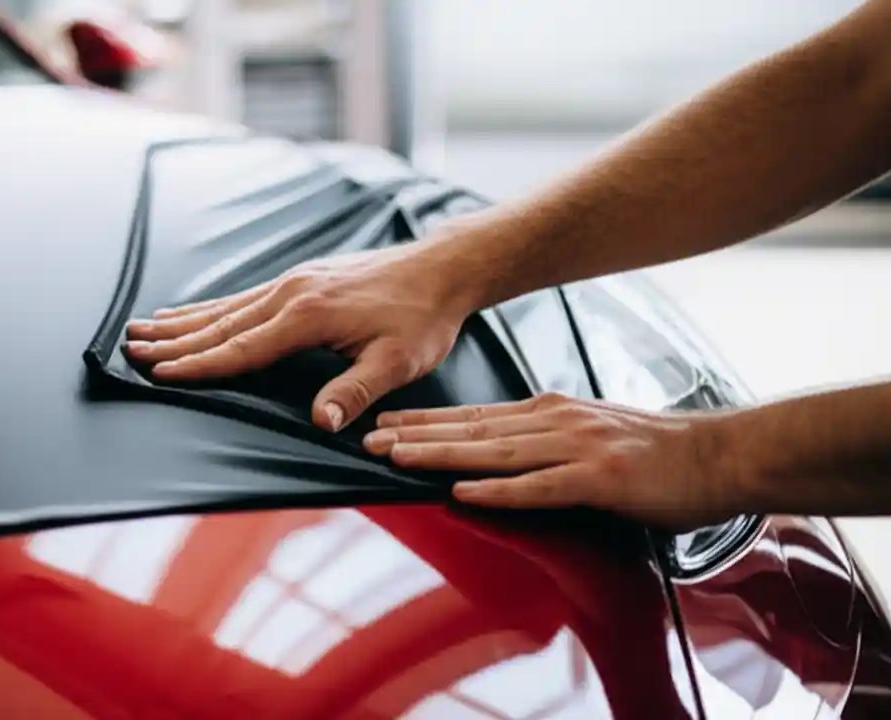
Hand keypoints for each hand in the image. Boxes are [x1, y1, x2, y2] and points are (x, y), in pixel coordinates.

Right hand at [125, 238, 479, 430]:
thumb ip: (355, 391)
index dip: (199, 364)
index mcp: (308, 316)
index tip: (161, 373)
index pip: (242, 348)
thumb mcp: (398, 362)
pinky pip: (245, 296)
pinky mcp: (301, 279)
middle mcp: (292, 293)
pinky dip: (211, 307)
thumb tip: (321, 422)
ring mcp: (294, 282)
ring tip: (144, 327)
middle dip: (174, 340)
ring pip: (227, 307)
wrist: (440, 269)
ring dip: (184, 320)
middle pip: (221, 324)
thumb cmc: (423, 319)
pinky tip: (193, 312)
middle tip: (131, 349)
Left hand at [364, 392, 743, 530]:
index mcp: (550, 412)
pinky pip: (541, 487)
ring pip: (494, 452)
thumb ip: (544, 439)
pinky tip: (464, 492)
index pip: (474, 417)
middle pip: (472, 430)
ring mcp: (578, 448)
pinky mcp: (602, 479)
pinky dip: (500, 490)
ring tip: (396, 458)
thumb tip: (497, 448)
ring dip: (440, 454)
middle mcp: (556, 421)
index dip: (425, 422)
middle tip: (367, 438)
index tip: (383, 424)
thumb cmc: (655, 451)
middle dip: (415, 435)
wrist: (721, 455)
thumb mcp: (589, 432)